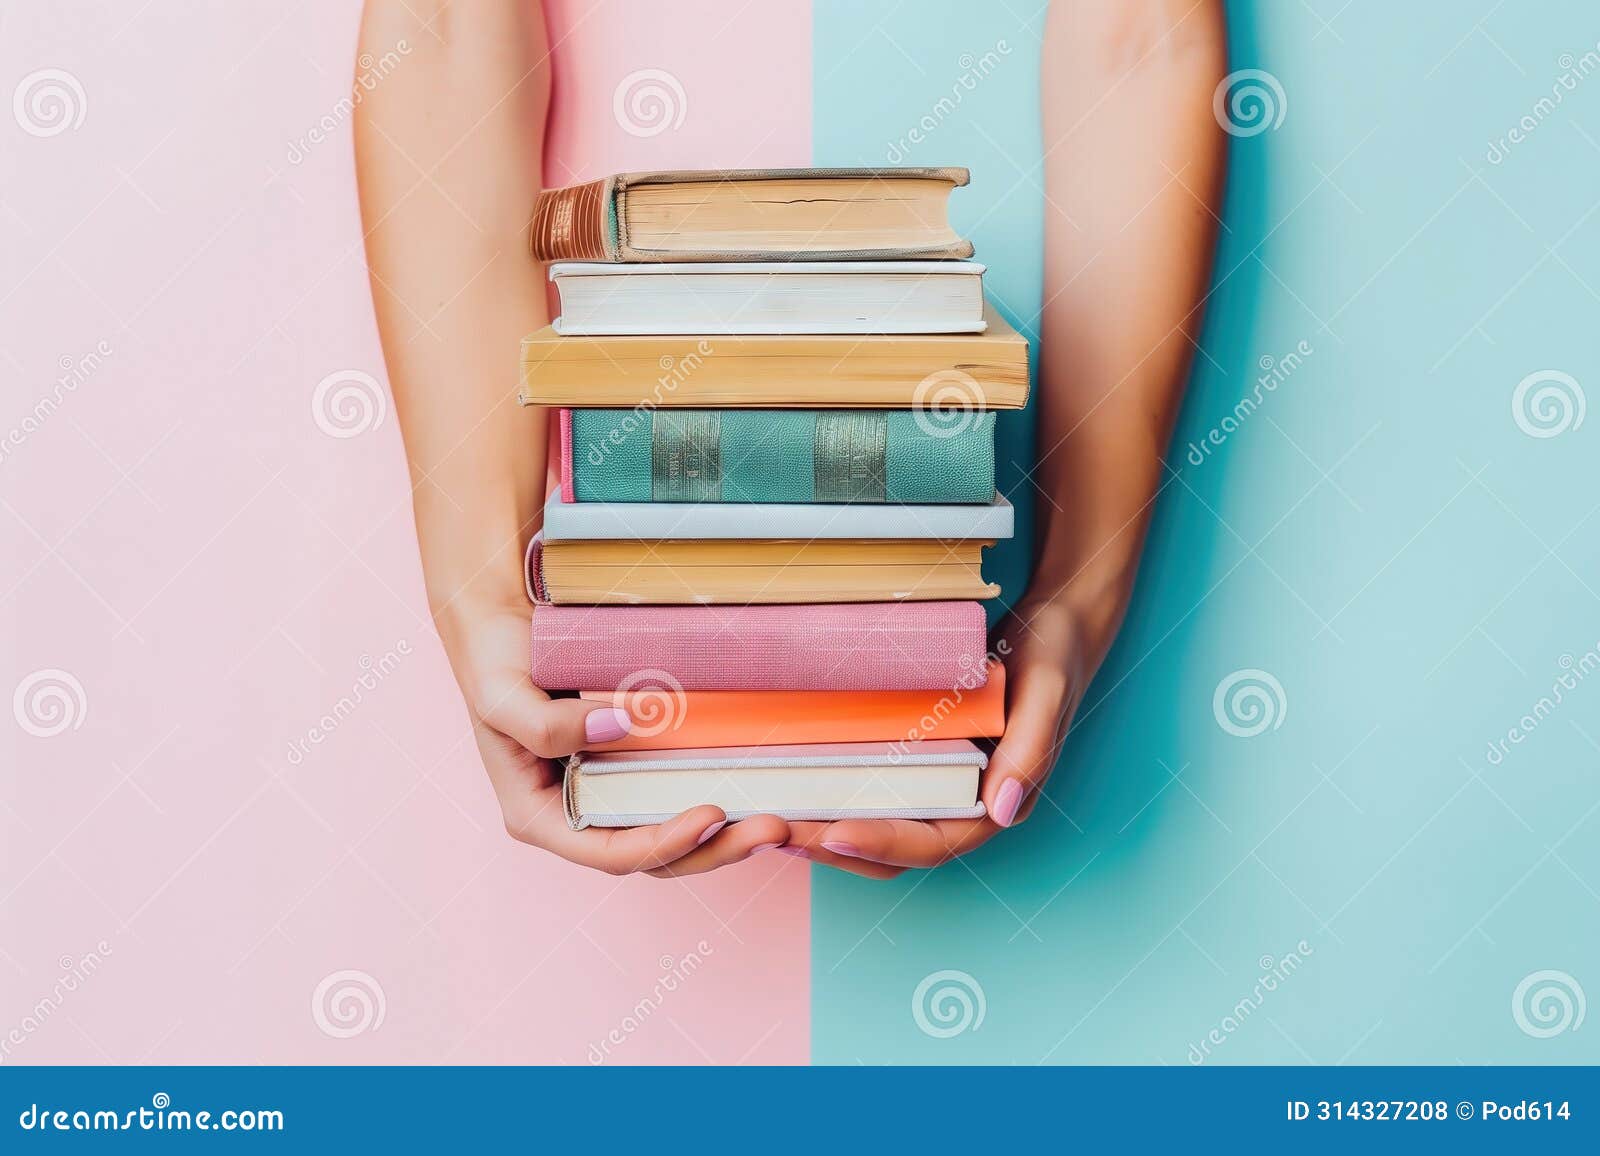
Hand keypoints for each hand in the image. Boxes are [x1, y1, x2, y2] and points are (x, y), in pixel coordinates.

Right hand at [438, 596, 790, 876]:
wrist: (501, 624)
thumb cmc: (494, 662)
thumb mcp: (502, 695)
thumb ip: (547, 724)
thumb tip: (618, 727)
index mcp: (540, 817)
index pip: (609, 853)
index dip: (663, 843)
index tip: (712, 815)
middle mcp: (577, 817)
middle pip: (654, 857)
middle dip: (714, 851)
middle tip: (773, 828)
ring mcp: (607, 795)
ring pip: (672, 834)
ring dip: (727, 836)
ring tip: (779, 822)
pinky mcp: (633, 768)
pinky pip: (676, 796)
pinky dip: (718, 801)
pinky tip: (760, 792)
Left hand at [785, 595, 1106, 877]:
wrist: (1054, 621)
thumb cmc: (1055, 653)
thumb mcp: (1048, 690)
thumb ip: (1030, 749)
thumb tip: (1001, 809)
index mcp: (998, 802)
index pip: (933, 842)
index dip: (881, 842)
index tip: (831, 832)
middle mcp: (966, 805)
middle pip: (892, 849)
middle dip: (834, 848)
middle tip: (776, 831)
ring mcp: (941, 786)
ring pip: (875, 827)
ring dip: (824, 831)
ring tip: (769, 820)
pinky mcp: (920, 762)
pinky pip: (871, 792)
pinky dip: (831, 797)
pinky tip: (790, 783)